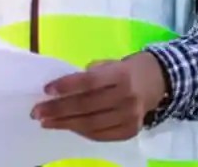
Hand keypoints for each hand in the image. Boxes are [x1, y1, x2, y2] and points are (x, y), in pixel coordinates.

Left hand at [31, 53, 167, 141]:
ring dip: (64, 124)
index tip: (46, 90)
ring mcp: (130, 117)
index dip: (66, 86)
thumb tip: (62, 89)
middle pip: (87, 106)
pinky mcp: (130, 131)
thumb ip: (91, 73)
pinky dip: (81, 131)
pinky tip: (68, 126)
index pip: (90, 82)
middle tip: (36, 112)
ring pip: (91, 124)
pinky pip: (100, 135)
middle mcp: (128, 97)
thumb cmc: (130, 69)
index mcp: (123, 74)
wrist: (160, 81)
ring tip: (46, 122)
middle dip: (58, 110)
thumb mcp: (113, 62)